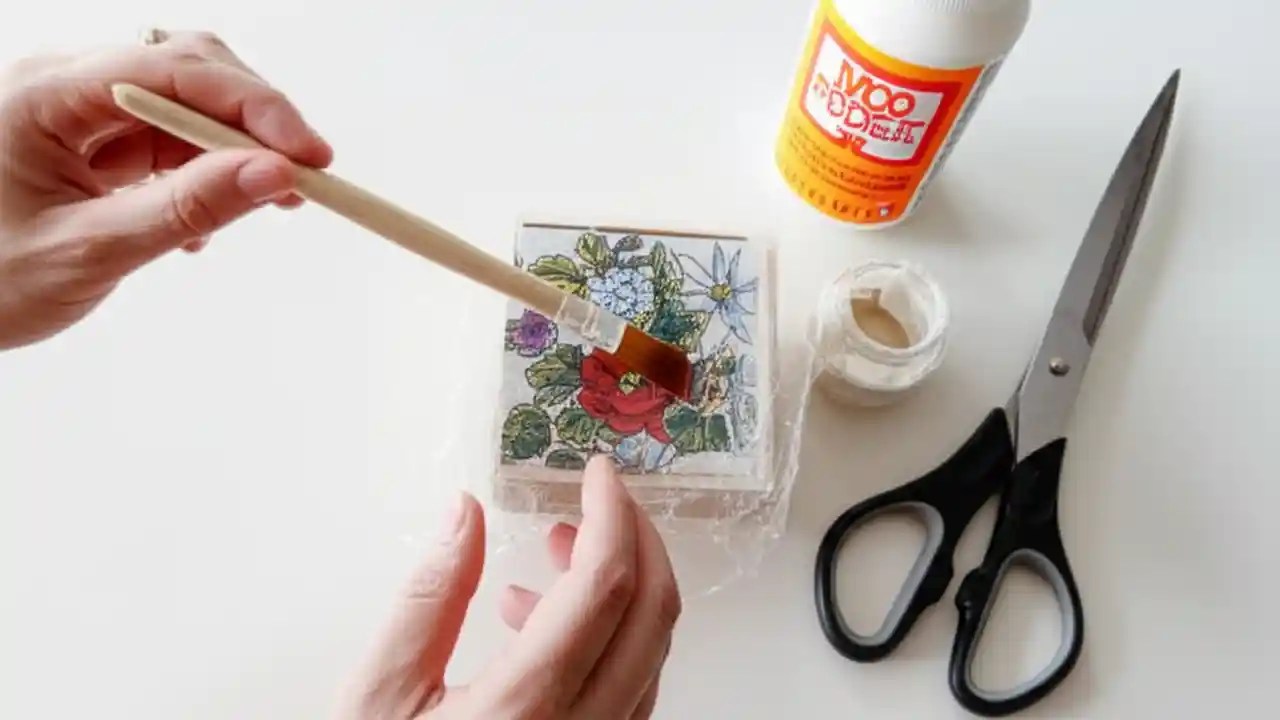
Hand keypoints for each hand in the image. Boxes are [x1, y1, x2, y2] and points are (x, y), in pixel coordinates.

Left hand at [0, 30, 331, 349]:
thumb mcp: (90, 251)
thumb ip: (185, 209)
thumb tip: (273, 176)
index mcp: (44, 95)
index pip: (168, 71)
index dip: (249, 105)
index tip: (305, 153)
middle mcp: (65, 87)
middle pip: (188, 69)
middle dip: (255, 119)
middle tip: (307, 175)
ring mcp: (84, 113)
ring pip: (190, 104)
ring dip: (238, 149)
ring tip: (273, 200)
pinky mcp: (100, 143)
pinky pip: (175, 140)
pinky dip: (209, 173)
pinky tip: (211, 219)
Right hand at [345, 456, 681, 718]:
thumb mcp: (377, 694)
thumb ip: (426, 596)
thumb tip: (464, 513)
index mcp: (526, 706)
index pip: (605, 585)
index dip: (612, 513)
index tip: (600, 472)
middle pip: (653, 613)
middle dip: (637, 538)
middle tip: (601, 497)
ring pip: (650, 652)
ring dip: (621, 587)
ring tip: (552, 553)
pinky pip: (631, 687)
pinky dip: (608, 636)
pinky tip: (540, 619)